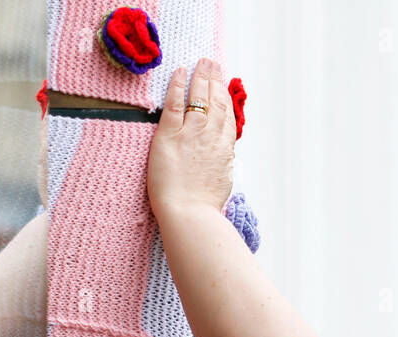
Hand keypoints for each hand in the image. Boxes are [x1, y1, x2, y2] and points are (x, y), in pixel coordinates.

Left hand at [147, 58, 235, 222]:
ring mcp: (191, 134)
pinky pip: (175, 103)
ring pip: (199, 97)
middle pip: (216, 101)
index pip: (227, 117)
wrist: (190, 214)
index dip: (226, 98)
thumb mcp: (222, 184)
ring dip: (201, 76)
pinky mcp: (170, 135)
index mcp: (224, 150)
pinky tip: (180, 72)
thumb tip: (223, 161)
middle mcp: (211, 137)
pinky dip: (178, 85)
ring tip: (201, 61)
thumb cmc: (204, 208)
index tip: (223, 86)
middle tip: (213, 64)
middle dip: (215, 80)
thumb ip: (222, 167)